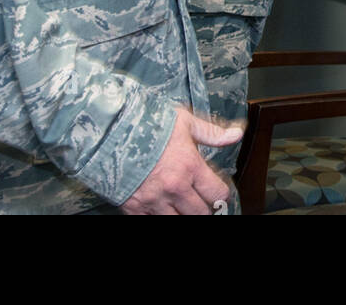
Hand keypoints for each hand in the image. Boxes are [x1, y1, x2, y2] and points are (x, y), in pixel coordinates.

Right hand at [121, 105, 242, 214]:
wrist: (108, 130)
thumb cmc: (146, 123)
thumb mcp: (183, 121)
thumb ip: (211, 132)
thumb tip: (236, 135)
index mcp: (189, 166)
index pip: (218, 194)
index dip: (220, 194)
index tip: (214, 190)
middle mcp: (175, 188)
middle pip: (201, 214)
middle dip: (204, 208)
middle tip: (199, 200)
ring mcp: (154, 201)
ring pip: (179, 223)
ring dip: (183, 215)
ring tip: (181, 205)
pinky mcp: (135, 209)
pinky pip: (153, 224)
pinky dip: (159, 217)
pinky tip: (161, 208)